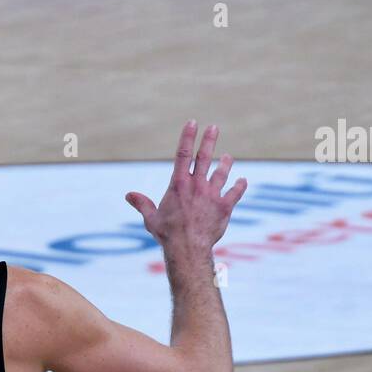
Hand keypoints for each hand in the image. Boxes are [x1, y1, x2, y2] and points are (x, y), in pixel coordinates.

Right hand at [126, 121, 246, 253]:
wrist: (188, 248)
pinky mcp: (225, 206)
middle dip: (209, 140)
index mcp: (179, 184)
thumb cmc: (167, 234)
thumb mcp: (151, 218)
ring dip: (225, 164)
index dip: (188, 137)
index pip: (182, 154)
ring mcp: (213, 195)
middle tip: (214, 127)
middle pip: (204, 157)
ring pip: (222, 173)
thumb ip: (142, 203)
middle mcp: (197, 185)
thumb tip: (128, 195)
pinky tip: (242, 180)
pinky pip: (235, 192)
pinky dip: (239, 186)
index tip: (192, 122)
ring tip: (227, 157)